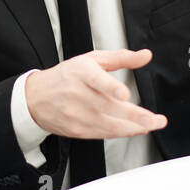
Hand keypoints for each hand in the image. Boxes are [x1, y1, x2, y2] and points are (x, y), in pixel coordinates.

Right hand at [24, 48, 167, 139]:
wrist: (36, 98)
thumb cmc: (67, 76)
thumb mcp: (92, 60)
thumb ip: (122, 57)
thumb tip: (146, 55)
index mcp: (81, 72)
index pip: (96, 80)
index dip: (111, 88)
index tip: (124, 94)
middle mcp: (78, 94)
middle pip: (108, 107)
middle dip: (134, 116)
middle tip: (153, 119)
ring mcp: (76, 114)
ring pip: (108, 125)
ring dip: (132, 127)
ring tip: (150, 125)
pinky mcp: (76, 130)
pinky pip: (103, 134)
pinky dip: (121, 133)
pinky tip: (135, 130)